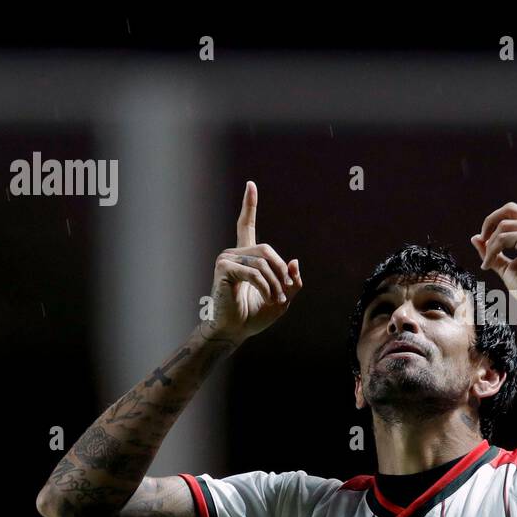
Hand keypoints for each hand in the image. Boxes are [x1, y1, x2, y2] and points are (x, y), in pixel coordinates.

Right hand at [204, 181, 301, 341]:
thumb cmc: (255, 315)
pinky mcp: (223, 269)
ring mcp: (226, 260)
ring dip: (275, 283)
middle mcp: (233, 254)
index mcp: (245, 257)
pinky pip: (254, 272)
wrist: (235, 331)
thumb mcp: (281, 298)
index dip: (249, 206)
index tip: (250, 185)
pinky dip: (267, 287)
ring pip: (262, 262)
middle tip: (285, 292)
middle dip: (281, 272)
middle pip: (266, 250)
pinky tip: (270, 299)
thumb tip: (294, 261)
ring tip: (277, 300)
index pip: (245, 226)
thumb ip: (291, 280)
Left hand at [471, 154, 516, 299]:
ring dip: (489, 243)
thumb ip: (493, 251)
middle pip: (509, 208)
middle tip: (482, 241)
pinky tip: (487, 266)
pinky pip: (502, 237)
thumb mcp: (508, 267)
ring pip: (502, 224)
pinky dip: (490, 251)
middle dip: (489, 222)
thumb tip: (475, 237)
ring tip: (486, 262)